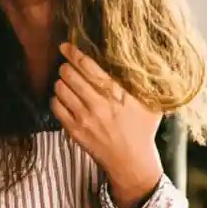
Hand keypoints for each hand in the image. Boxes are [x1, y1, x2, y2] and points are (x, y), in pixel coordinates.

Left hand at [50, 43, 163, 207]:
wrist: (132, 162)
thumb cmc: (142, 130)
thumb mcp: (150, 104)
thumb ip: (143, 84)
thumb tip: (140, 62)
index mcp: (117, 94)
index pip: (89, 67)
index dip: (73, 53)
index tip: (65, 46)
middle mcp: (98, 104)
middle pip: (70, 75)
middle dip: (65, 67)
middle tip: (66, 66)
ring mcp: (84, 118)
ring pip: (60, 89)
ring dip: (61, 82)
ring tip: (65, 82)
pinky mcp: (74, 130)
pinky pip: (56, 107)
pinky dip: (57, 99)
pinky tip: (63, 99)